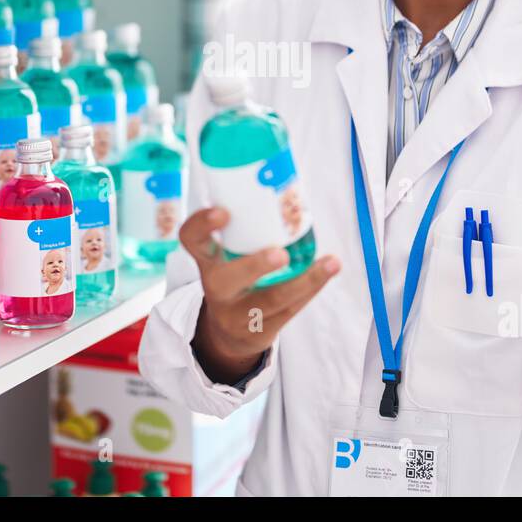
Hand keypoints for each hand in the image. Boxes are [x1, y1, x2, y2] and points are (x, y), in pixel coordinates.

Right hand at [181, 207, 339, 383]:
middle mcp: (217, 288)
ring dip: (303, 282)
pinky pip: (289, 310)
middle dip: (254, 266)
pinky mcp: (261, 330)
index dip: (201, 226)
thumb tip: (288, 187)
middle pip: (226, 280)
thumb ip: (247, 231)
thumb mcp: (228, 257)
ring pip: (270, 300)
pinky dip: (312, 288)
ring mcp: (237, 314)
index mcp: (207, 260)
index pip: (191, 240)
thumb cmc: (236, 279)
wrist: (230, 334)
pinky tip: (329, 271)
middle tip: (281, 254)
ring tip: (330, 263)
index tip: (222, 212)